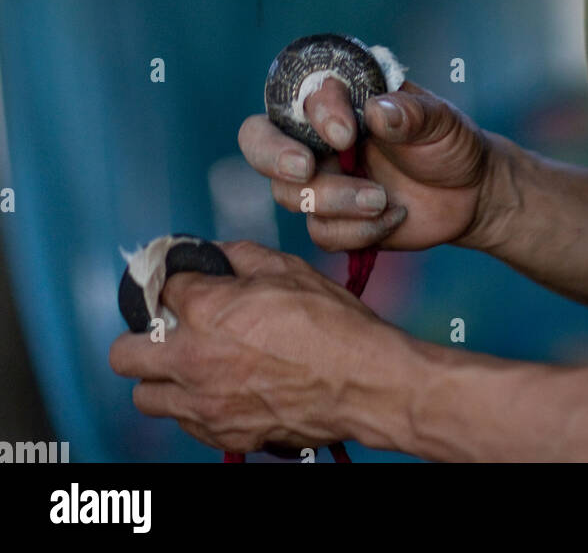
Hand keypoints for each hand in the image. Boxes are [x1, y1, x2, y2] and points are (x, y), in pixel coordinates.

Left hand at [109, 240, 399, 453]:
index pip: (159, 288)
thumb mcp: (287, 269)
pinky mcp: (222, 435)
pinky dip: (190, 406)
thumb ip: (240, 256)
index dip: (174, 281)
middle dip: (139, 336)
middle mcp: (192, 358)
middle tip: (166, 330)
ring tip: (188, 365)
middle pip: (124, 353)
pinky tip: (218, 389)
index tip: (183, 283)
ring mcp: (203, 403)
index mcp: (206, 309)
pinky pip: (182, 423)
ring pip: (144, 396)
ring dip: (159, 378)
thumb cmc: (330, 323)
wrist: (361, 382)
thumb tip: (217, 253)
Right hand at [238, 79, 493, 253]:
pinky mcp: (333, 220)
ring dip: (335, 200)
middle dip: (273, 155)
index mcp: (341, 100)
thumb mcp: (441, 121)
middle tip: (305, 168)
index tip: (347, 133)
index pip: (302, 96)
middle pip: (259, 140)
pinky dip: (358, 230)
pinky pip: (320, 232)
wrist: (469, 193)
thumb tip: (376, 112)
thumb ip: (411, 113)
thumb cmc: (449, 143)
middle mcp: (318, 137)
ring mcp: (321, 179)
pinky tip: (394, 217)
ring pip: (290, 193)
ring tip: (382, 199)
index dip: (316, 114)